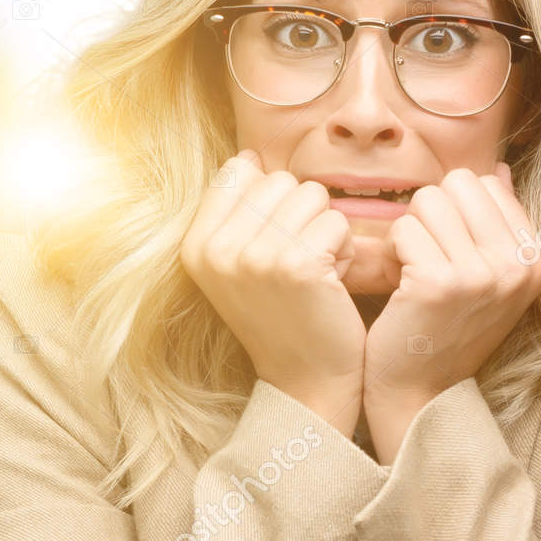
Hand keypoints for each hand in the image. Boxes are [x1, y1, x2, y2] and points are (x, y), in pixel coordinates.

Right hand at [180, 151, 365, 437]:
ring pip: (313, 195)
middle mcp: (218, 248)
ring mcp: (256, 256)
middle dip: (301, 215)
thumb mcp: (238, 266)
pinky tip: (332, 284)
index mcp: (195, 245)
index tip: (272, 248)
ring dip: (325, 231)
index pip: (239, 172)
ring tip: (315, 272)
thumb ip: (236, 212)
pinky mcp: (298, 265)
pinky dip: (345, 250)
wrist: (307, 382)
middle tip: (298, 264)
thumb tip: (248, 158)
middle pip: (280, 179)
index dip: (272, 202)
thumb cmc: (283, 316)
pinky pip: (337, 223)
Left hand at [362, 163, 540, 461]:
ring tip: (415, 271)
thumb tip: (497, 170)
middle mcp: (518, 266)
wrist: (421, 392)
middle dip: (432, 214)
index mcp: (537, 260)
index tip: (452, 252)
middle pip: (458, 183)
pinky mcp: (440, 283)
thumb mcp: (490, 277)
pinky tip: (400, 286)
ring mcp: (482, 274)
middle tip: (428, 258)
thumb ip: (498, 221)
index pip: (487, 184)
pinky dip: (393, 252)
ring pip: (428, 201)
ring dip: (410, 232)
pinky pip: (404, 229)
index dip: (456, 211)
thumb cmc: (447, 328)